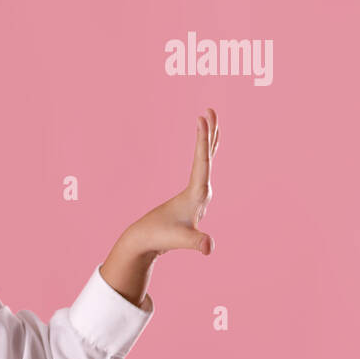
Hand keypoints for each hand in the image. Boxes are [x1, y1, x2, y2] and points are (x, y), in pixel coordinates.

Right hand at [122, 108, 219, 258]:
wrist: (148, 246)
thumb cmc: (159, 240)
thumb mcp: (177, 240)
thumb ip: (195, 242)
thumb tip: (209, 248)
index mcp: (198, 195)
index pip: (203, 162)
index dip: (203, 140)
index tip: (201, 119)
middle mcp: (202, 192)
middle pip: (210, 157)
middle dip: (211, 133)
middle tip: (210, 110)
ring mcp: (198, 193)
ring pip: (207, 160)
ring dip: (208, 139)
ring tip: (208, 118)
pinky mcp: (191, 195)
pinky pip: (200, 166)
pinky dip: (202, 151)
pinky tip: (203, 145)